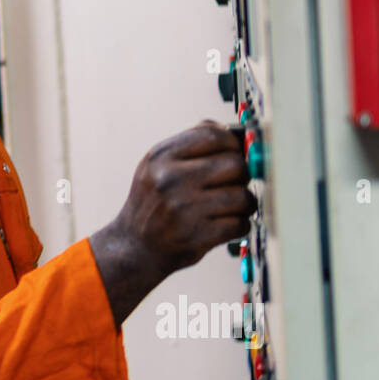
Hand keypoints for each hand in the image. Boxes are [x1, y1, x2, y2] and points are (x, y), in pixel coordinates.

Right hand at [90, 121, 256, 325]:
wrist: (133, 246)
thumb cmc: (153, 202)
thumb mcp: (157, 165)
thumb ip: (191, 146)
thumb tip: (235, 134)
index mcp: (161, 157)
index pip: (213, 136)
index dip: (233, 143)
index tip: (234, 152)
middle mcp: (170, 180)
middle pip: (235, 165)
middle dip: (242, 174)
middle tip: (233, 183)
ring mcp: (184, 209)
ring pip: (243, 196)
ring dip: (245, 203)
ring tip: (233, 206)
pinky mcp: (197, 236)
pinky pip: (240, 224)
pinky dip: (239, 225)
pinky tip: (225, 224)